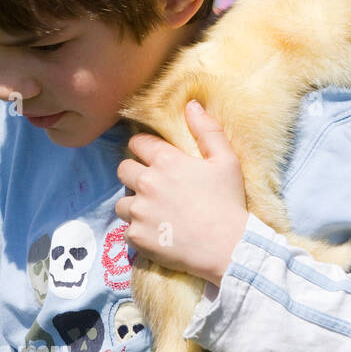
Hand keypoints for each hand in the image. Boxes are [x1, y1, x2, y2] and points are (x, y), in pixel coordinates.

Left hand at [115, 100, 248, 286]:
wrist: (227, 247)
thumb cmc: (229, 202)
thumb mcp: (226, 160)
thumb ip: (207, 130)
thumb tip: (191, 104)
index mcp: (165, 161)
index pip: (137, 144)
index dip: (143, 149)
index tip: (151, 157)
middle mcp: (146, 183)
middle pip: (122, 170)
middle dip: (134, 174)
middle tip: (152, 186)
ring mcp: (138, 211)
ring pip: (121, 203)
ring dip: (134, 205)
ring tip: (153, 213)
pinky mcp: (136, 236)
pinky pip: (126, 231)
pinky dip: (138, 232)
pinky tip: (157, 233)